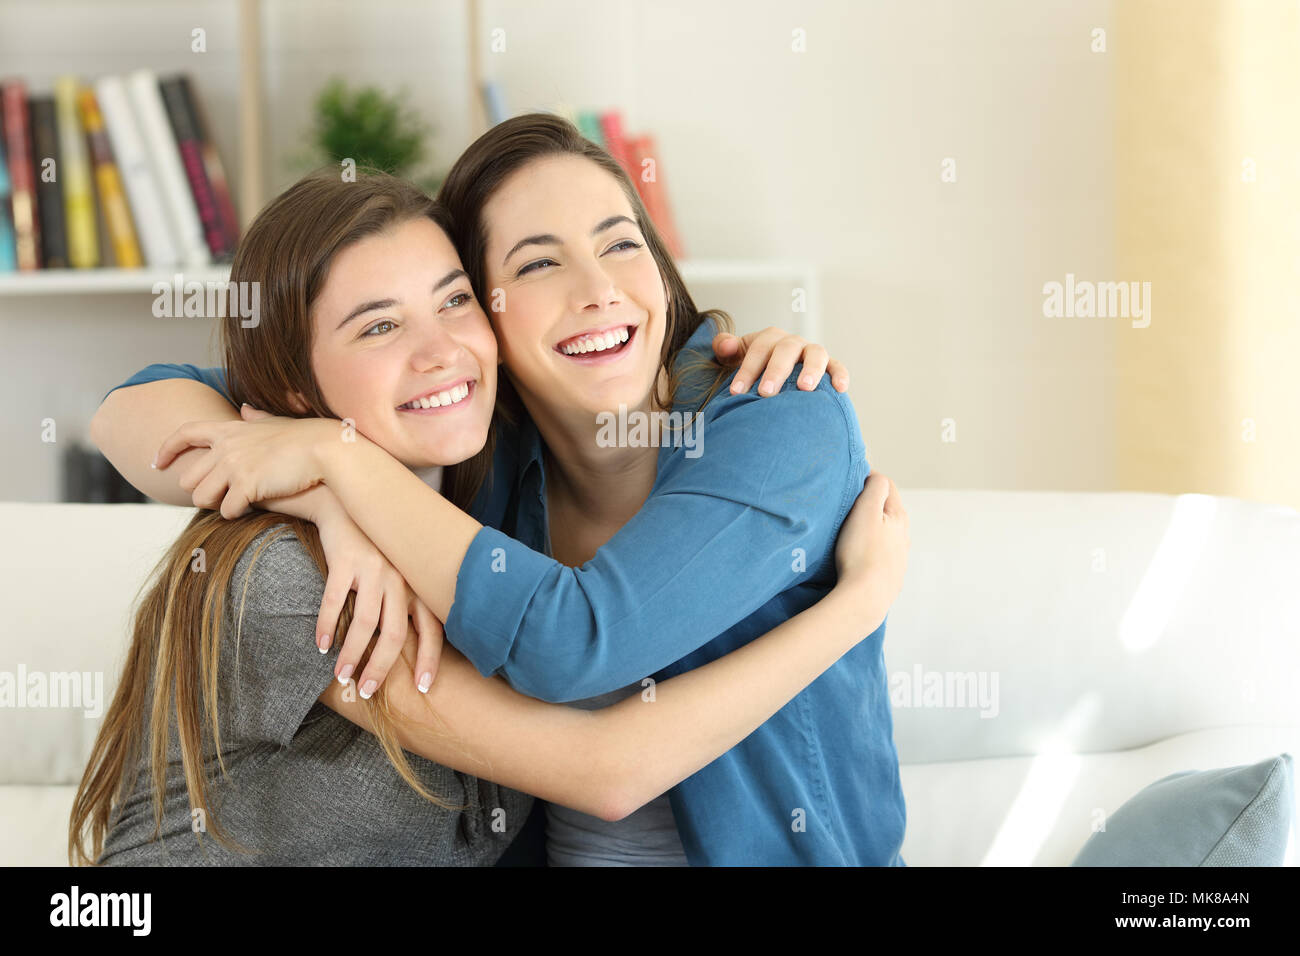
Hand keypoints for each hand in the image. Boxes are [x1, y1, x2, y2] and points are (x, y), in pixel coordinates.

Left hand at [154, 405, 337, 517]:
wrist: (326, 450)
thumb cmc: (306, 437)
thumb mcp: (275, 422)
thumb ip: (255, 418)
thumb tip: (245, 408)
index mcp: (229, 429)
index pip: (184, 433)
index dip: (166, 449)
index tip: (157, 463)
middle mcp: (226, 447)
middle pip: (190, 478)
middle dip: (203, 491)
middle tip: (222, 496)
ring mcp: (234, 466)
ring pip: (202, 498)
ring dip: (217, 505)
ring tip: (236, 504)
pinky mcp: (246, 486)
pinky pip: (227, 510)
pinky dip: (236, 513)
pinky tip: (250, 509)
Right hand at [314, 502, 443, 696]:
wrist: (348, 505)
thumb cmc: (374, 548)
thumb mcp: (398, 574)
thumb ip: (404, 605)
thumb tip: (407, 649)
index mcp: (417, 585)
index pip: (433, 628)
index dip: (429, 659)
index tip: (422, 687)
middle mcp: (400, 578)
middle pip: (396, 634)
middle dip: (382, 668)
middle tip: (367, 690)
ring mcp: (374, 569)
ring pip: (366, 623)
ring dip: (352, 654)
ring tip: (341, 676)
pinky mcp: (346, 560)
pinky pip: (336, 601)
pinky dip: (327, 626)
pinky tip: (320, 645)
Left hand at [712, 326, 849, 396]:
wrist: (775, 377)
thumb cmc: (754, 369)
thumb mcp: (735, 357)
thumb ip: (726, 349)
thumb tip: (725, 344)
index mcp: (770, 338)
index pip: (758, 349)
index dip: (747, 369)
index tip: (737, 392)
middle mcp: (792, 343)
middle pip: (786, 350)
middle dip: (776, 371)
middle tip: (766, 393)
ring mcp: (812, 353)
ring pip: (815, 354)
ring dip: (810, 370)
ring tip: (804, 389)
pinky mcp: (829, 366)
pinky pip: (837, 367)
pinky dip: (840, 375)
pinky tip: (840, 389)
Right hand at [834, 472, 909, 614]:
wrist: (865, 598)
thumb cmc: (861, 552)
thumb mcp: (865, 511)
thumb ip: (874, 488)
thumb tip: (877, 476)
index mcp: (899, 516)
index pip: (885, 485)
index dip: (866, 478)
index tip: (848, 481)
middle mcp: (904, 535)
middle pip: (886, 509)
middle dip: (868, 503)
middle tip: (845, 504)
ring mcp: (899, 556)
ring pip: (884, 532)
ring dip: (870, 526)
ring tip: (850, 530)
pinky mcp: (890, 574)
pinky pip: (880, 552)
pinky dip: (870, 546)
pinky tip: (858, 554)